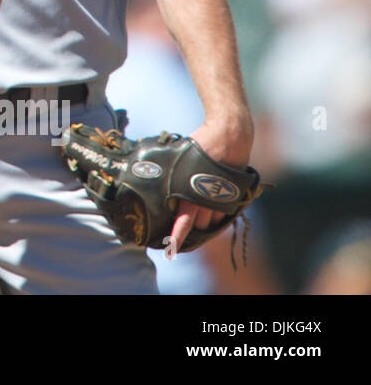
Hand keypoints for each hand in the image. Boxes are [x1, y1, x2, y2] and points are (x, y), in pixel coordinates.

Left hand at [167, 118, 253, 255]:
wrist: (230, 135)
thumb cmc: (201, 145)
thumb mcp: (179, 159)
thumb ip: (170, 175)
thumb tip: (148, 175)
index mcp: (193, 191)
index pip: (185, 221)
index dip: (177, 237)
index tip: (171, 248)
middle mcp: (210, 200)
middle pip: (199, 226)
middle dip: (190, 230)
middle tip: (177, 232)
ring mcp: (224, 200)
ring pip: (212, 222)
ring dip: (204, 223)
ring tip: (194, 220)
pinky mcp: (235, 197)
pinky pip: (224, 214)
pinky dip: (216, 216)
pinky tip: (209, 213)